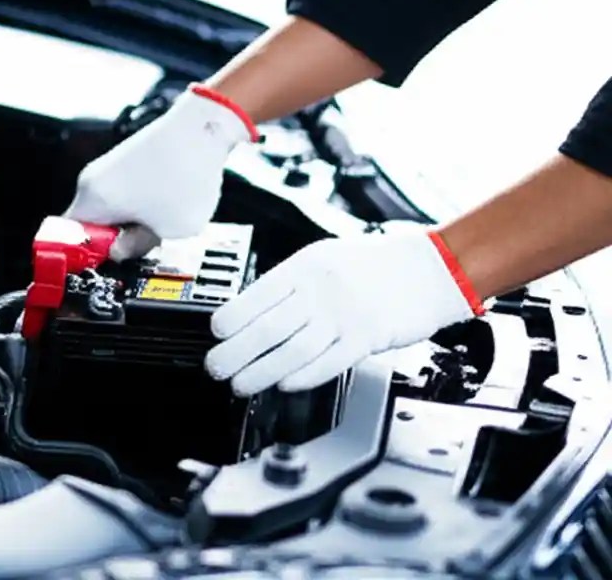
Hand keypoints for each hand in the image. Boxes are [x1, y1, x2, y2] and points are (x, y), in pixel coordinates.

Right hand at [64, 85, 256, 259]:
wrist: (205, 127)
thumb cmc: (185, 174)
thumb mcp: (167, 229)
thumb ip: (137, 246)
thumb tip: (120, 253)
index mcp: (92, 200)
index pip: (66, 239)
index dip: (81, 257)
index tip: (99, 266)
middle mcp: (92, 181)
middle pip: (87, 225)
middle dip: (111, 240)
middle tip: (138, 248)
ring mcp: (106, 168)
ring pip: (106, 209)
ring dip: (126, 222)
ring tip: (157, 222)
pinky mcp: (123, 160)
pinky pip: (119, 194)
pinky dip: (136, 204)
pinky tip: (163, 203)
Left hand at [205, 230, 483, 395]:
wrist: (431, 268)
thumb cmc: (375, 265)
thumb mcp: (325, 260)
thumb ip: (290, 285)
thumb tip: (250, 311)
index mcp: (306, 267)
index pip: (257, 294)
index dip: (231, 318)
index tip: (214, 334)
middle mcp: (321, 290)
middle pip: (268, 327)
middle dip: (235, 352)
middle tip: (216, 367)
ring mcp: (345, 315)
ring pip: (293, 349)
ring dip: (261, 371)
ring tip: (240, 384)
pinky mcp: (368, 338)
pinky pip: (329, 362)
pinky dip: (303, 376)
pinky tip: (283, 385)